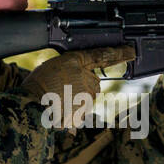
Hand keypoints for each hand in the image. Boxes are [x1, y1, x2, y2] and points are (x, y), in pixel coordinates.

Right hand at [20, 45, 135, 102]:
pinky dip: (73, 112)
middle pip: (92, 82)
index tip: (132, 52)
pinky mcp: (84, 111)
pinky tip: (59, 109)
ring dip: (76, 99)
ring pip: (87, 97)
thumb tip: (80, 81)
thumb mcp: (54, 65)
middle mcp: (85, 78)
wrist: (30, 106)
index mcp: (77, 62)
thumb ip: (72, 68)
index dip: (120, 53)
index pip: (103, 55)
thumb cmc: (38, 84)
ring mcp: (86, 96)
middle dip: (81, 85)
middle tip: (60, 88)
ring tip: (56, 99)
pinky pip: (82, 111)